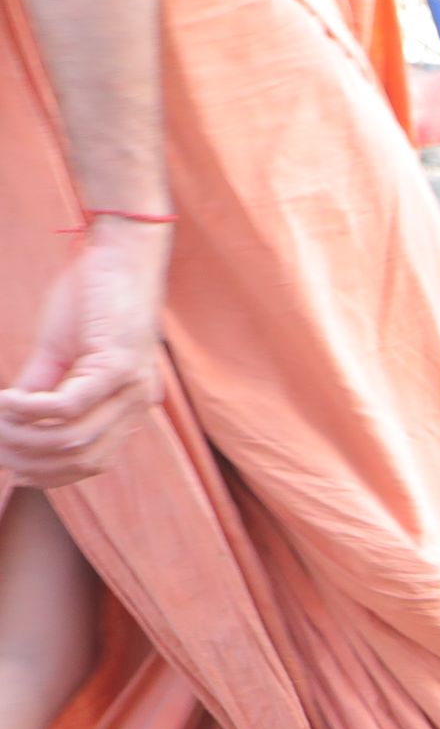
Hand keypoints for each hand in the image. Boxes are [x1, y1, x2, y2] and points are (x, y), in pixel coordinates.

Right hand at [0, 221, 169, 487]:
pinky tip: (8, 402)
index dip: (50, 473)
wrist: (119, 255)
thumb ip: (42, 387)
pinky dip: (33, 410)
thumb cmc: (91, 299)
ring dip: (26, 435)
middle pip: (81, 458)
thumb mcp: (60, 352)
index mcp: (129, 409)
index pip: (92, 464)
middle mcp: (137, 406)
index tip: (13, 467)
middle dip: (31, 458)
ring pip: (73, 437)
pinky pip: (70, 405)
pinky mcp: (118, 366)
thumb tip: (15, 420)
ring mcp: (131, 388)